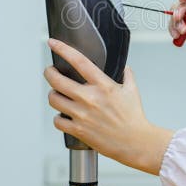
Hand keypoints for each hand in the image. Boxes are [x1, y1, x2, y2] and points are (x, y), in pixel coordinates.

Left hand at [44, 38, 173, 174]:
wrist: (135, 142)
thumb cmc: (134, 117)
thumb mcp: (132, 91)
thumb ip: (127, 76)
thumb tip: (125, 68)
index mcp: (102, 85)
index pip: (78, 61)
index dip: (62, 49)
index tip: (53, 43)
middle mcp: (89, 98)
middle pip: (56, 80)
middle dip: (49, 73)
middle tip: (50, 71)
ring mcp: (81, 114)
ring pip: (53, 99)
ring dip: (53, 95)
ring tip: (57, 94)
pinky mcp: (78, 130)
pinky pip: (57, 120)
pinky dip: (58, 117)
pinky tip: (64, 116)